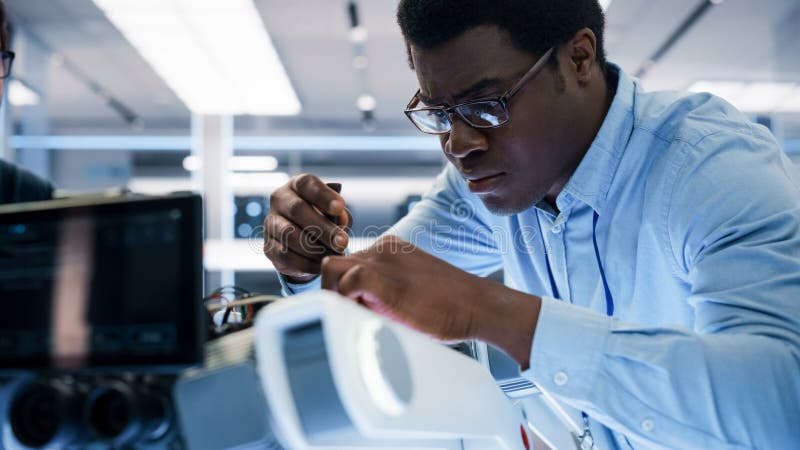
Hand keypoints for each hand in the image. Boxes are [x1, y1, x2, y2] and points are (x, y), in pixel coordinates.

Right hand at [264, 174, 351, 282]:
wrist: (304, 243)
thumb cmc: (323, 220)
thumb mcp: (334, 214)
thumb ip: (338, 214)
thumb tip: (339, 220)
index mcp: (297, 185)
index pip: (307, 184)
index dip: (323, 196)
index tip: (340, 207)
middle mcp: (280, 199)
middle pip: (298, 210)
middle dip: (323, 228)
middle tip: (342, 242)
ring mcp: (271, 223)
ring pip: (289, 234)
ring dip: (314, 248)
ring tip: (332, 255)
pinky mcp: (268, 246)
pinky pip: (286, 255)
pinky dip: (306, 262)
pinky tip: (321, 264)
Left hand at [321, 235, 542, 365]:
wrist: (479, 305)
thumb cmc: (452, 307)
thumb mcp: (413, 291)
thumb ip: (387, 294)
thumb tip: (362, 315)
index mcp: (390, 250)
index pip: (347, 262)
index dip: (342, 288)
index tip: (350, 308)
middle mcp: (382, 249)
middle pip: (333, 263)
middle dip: (332, 291)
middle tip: (346, 316)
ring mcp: (381, 261)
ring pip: (331, 269)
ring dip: (335, 296)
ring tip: (355, 319)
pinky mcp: (383, 278)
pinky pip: (345, 283)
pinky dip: (345, 303)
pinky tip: (363, 319)